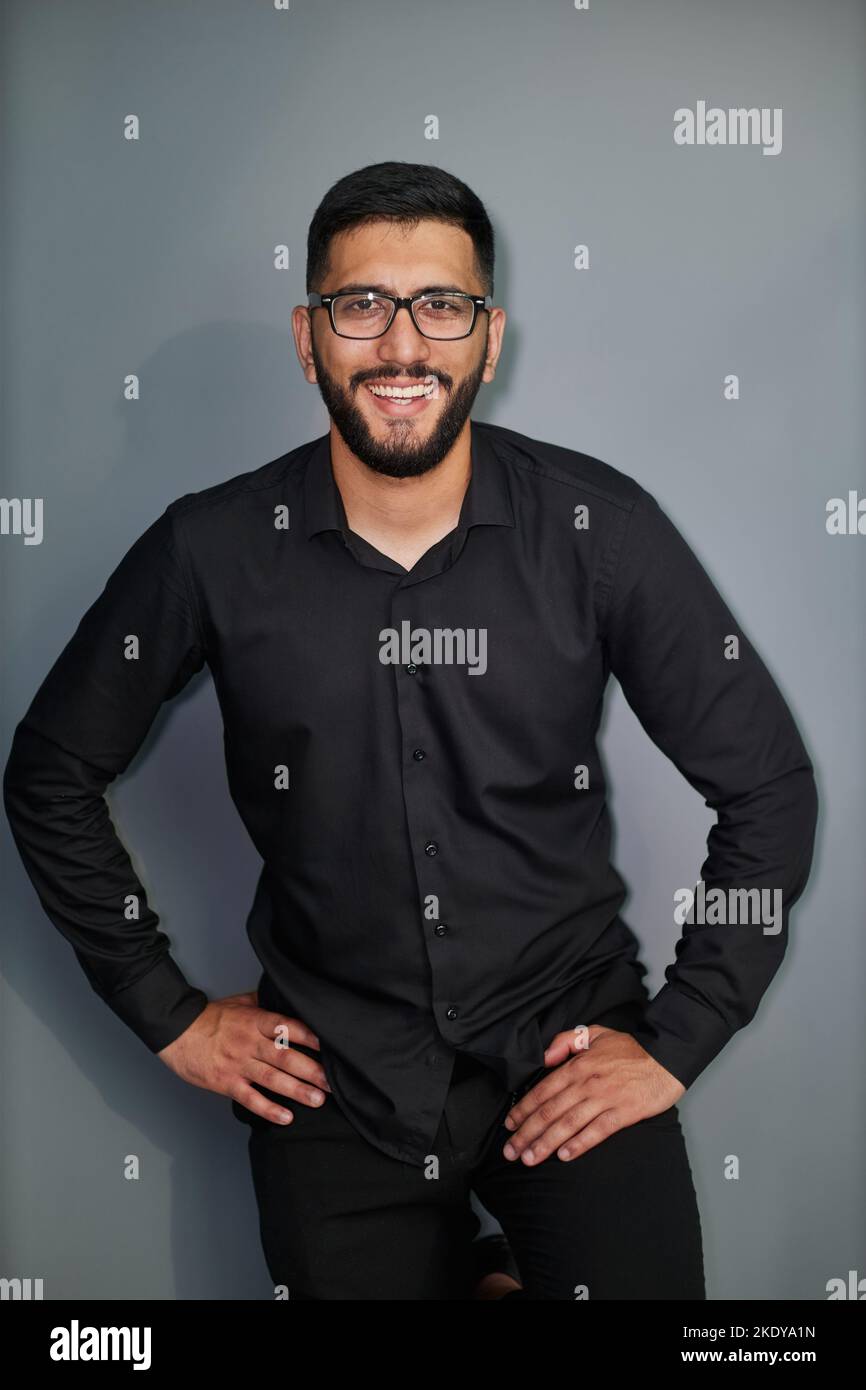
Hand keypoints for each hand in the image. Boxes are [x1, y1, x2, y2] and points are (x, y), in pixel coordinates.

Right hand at [157, 989, 331, 1124]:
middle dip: (312, 1071)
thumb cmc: (211, 1017)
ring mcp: (238, 1064)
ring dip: (297, 1091)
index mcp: (255, 1020)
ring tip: (318, 1099)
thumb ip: (266, 1003)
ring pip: (272, 1079)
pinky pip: (250, 1099)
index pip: (287, 1027)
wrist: (177, 1031)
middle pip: (285, 1057)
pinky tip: (286, 1117)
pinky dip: (268, 1109)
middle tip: (333, 1083)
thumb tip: (290, 999)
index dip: (309, 1036)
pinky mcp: (226, 1083)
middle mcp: (250, 1043)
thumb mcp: (241, 1001)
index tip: (330, 1046)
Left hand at [502, 1024, 684, 1164]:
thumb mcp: (595, 1033)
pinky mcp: (623, 1113)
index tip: (509, 1125)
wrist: (667, 1057)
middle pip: (550, 1110)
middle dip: (527, 1133)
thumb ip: (566, 1041)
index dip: (523, 1109)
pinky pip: (597, 1131)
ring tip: (530, 1158)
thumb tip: (545, 1058)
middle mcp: (587, 1083)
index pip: (543, 1090)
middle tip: (511, 1151)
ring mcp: (605, 1099)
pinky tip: (564, 1155)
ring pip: (568, 1123)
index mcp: (578, 1065)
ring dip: (546, 1143)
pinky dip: (579, 1144)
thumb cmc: (630, 1049)